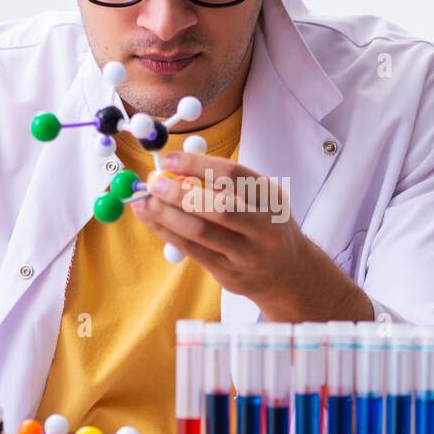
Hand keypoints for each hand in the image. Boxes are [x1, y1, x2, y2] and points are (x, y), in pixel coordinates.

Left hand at [129, 151, 373, 321]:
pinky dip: (168, 233)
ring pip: (202, 232)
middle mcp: (264, 226)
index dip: (197, 165)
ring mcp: (247, 254)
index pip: (233, 175)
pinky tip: (152, 220)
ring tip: (144, 202)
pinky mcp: (230, 273)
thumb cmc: (265, 227)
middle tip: (153, 183)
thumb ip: (225, 186)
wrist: (288, 273)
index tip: (169, 159)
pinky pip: (192, 250)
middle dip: (181, 193)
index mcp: (271, 198)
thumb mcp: (259, 200)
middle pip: (219, 207)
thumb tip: (176, 171)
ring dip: (167, 215)